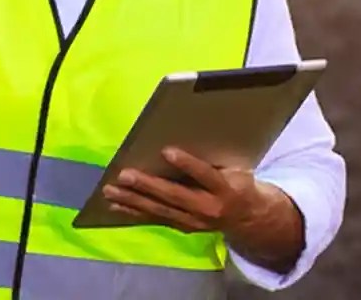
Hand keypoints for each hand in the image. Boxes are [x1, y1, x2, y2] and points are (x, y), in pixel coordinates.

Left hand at [102, 147, 303, 271]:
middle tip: (124, 174)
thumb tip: (185, 133)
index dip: (187, 164)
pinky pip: (155, 219)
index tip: (166, 150)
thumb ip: (213, 160)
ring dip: (132, 200)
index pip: (206, 175)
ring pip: (160, 210)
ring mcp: (194, 222)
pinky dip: (134, 212)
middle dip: (148, 185)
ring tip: (110, 190)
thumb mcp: (236, 169)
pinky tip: (114, 205)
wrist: (251, 218)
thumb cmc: (237, 182)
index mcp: (226, 189)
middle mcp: (209, 208)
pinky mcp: (182, 227)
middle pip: (175, 196)